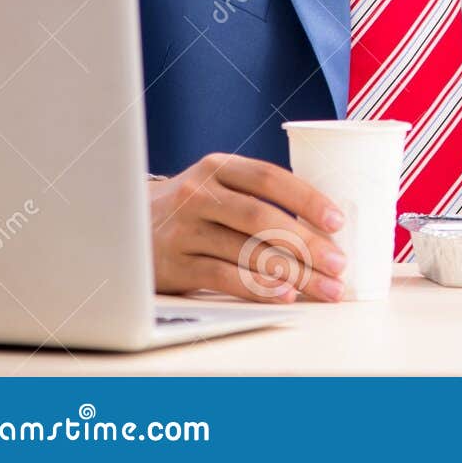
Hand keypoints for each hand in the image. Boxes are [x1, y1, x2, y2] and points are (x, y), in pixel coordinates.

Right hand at [149, 152, 348, 302]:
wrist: (122, 227)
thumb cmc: (190, 209)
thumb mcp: (216, 187)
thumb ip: (256, 196)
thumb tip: (321, 226)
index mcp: (218, 167)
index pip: (269, 178)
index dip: (307, 198)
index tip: (337, 221)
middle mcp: (198, 194)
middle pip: (261, 216)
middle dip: (306, 243)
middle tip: (338, 264)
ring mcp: (183, 229)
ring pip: (245, 250)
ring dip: (292, 272)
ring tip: (323, 287)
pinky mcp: (173, 265)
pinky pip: (222, 277)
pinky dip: (257, 288)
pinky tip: (284, 295)